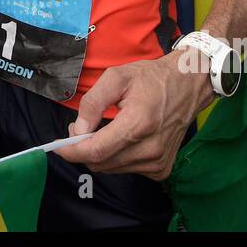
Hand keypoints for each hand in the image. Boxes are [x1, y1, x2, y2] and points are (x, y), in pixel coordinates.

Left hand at [55, 52, 215, 179]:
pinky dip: (116, 157)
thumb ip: (93, 103)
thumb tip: (78, 130)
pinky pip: (126, 169)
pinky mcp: (161, 169)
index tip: (57, 145)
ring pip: (112, 169)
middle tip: (80, 127)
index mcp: (138, 124)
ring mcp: (157, 162)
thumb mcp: (116, 77)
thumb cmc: (151, 78)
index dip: (72, 151)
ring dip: (99, 154)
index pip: (96, 150)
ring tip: (101, 130)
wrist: (189, 85)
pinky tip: (121, 139)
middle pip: (101, 163)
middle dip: (82, 149)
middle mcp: (150, 148)